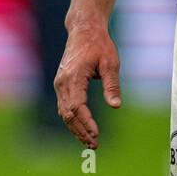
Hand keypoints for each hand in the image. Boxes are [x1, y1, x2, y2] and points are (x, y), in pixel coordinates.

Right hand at [54, 19, 121, 148]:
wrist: (84, 29)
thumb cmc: (99, 44)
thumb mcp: (110, 63)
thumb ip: (112, 85)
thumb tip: (116, 106)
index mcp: (74, 77)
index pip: (77, 107)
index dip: (86, 124)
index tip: (96, 135)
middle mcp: (62, 82)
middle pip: (68, 114)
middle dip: (81, 131)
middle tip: (94, 145)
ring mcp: (60, 83)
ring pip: (64, 113)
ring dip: (75, 128)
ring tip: (89, 142)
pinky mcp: (61, 84)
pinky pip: (64, 106)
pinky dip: (72, 120)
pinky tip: (82, 129)